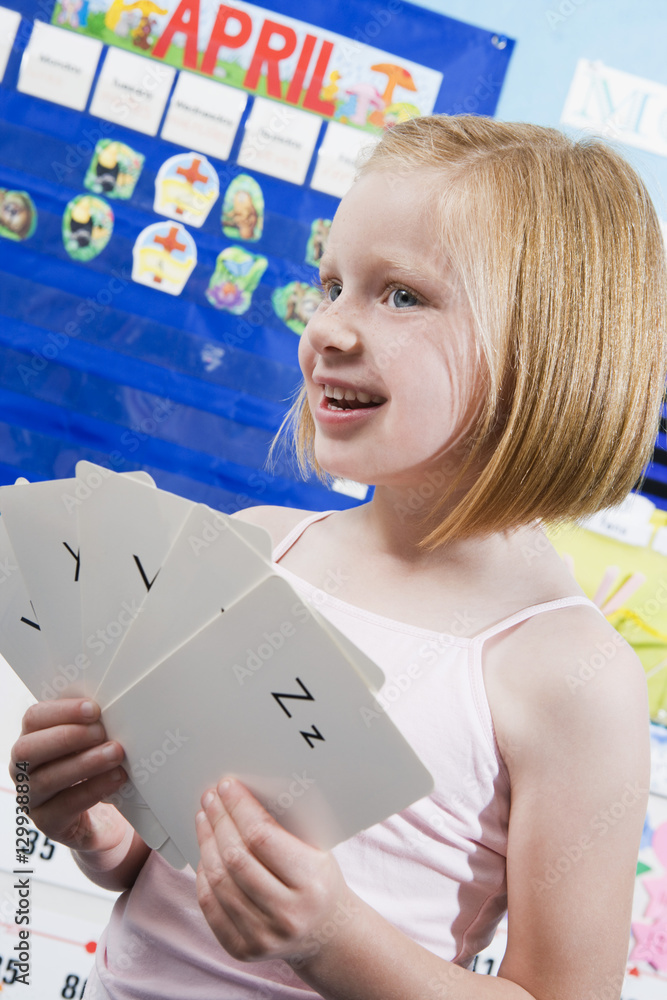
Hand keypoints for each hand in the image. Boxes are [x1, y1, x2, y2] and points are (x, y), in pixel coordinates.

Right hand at [9, 699, 129, 853]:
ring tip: (115, 753)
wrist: (102, 815)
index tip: (93, 708)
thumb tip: (117, 706)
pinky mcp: (48, 822)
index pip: (34, 718)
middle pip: (29, 749)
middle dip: (67, 737)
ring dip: (85, 763)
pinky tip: (116, 778)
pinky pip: (65, 806)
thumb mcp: (91, 741)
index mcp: (32, 739)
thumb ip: (93, 724)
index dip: (62, 711)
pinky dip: (93, 789)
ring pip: (48, 779)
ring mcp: (32, 798)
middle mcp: (24, 768)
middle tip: (101, 732)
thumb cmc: (94, 767)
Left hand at [195, 778, 358, 965]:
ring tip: (205, 819)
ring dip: (206, 843)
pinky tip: (205, 853)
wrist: (326, 932)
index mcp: (311, 881)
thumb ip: (283, 828)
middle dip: (219, 820)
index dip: (239, 807)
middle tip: (211, 798)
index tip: (227, 786)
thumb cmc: (318, 881)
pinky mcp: (243, 949)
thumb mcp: (316, 850)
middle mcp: (288, 913)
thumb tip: (241, 794)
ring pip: (218, 880)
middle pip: (235, 858)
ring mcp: (264, 936)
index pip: (262, 836)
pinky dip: (203, 875)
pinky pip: (210, 906)